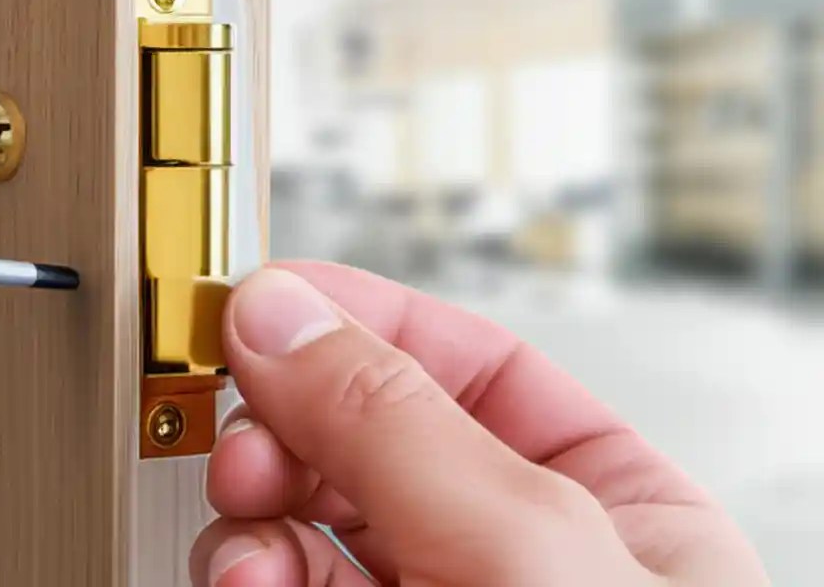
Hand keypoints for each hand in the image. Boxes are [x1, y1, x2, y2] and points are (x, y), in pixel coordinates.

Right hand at [194, 264, 767, 585]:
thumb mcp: (527, 551)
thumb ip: (400, 426)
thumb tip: (280, 314)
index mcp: (610, 510)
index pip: (469, 364)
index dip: (360, 317)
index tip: (262, 298)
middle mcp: (510, 559)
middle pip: (368, 437)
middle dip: (287, 421)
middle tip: (246, 422)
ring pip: (308, 518)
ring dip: (253, 508)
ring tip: (246, 520)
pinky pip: (282, 584)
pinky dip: (246, 571)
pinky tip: (246, 578)